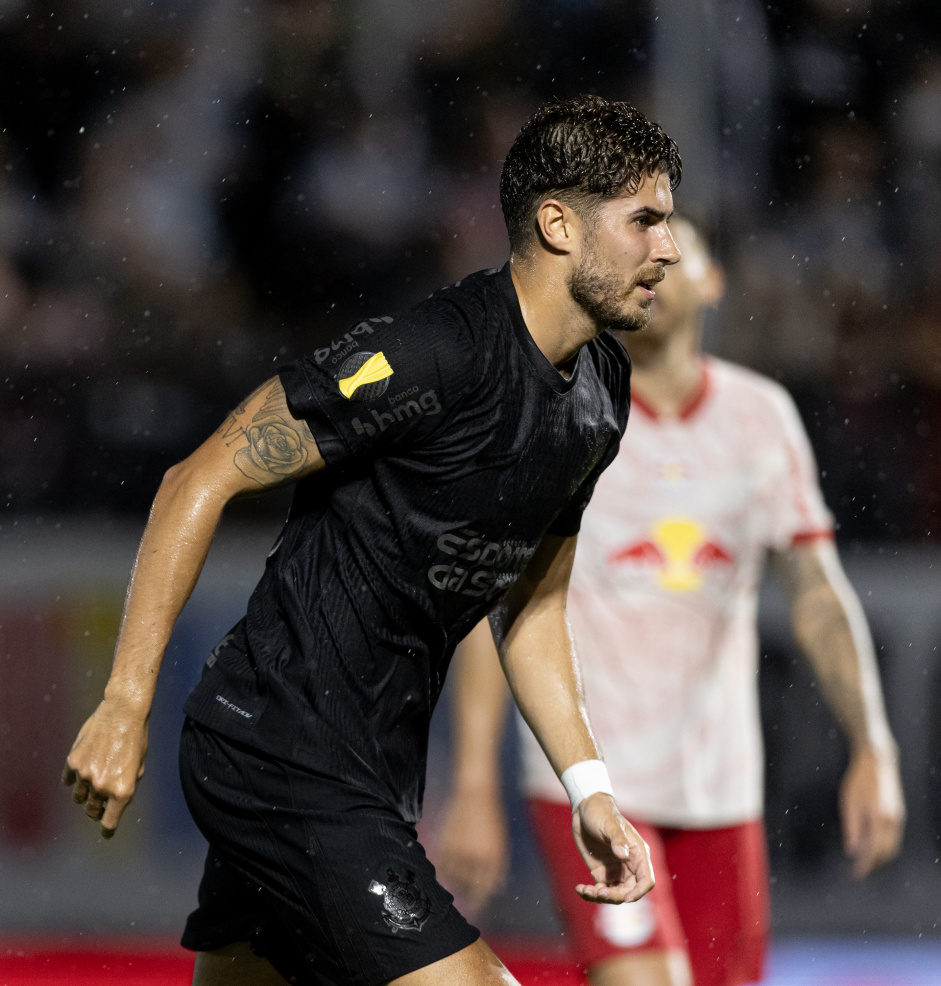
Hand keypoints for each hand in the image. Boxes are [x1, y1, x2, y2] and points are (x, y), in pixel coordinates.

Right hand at [61, 697, 148, 838]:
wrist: (123, 712)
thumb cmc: (136, 738)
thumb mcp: (139, 766)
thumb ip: (127, 787)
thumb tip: (115, 802)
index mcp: (122, 790)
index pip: (109, 822)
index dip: (107, 829)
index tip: (105, 831)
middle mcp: (102, 786)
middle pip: (92, 811)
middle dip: (95, 810)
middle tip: (98, 805)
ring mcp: (85, 775)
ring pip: (78, 797)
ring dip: (84, 794)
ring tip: (91, 782)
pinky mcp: (73, 762)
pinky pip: (68, 780)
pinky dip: (73, 779)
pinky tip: (79, 772)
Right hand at [435, 788, 508, 913]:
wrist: (476, 793)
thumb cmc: (491, 818)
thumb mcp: (500, 843)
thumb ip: (497, 867)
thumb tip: (495, 889)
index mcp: (492, 858)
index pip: (484, 890)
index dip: (479, 901)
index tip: (476, 906)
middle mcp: (475, 857)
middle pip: (467, 886)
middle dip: (465, 892)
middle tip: (463, 894)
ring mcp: (459, 849)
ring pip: (453, 877)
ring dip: (454, 882)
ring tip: (455, 882)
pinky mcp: (446, 841)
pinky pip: (442, 864)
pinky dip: (443, 870)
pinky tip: (446, 869)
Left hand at [571, 793, 653, 902]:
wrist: (584, 809)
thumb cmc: (601, 812)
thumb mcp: (610, 824)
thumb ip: (618, 839)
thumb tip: (623, 855)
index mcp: (638, 854)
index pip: (646, 879)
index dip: (639, 892)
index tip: (626, 899)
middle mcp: (629, 866)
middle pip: (629, 891)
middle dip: (615, 896)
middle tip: (599, 892)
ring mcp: (616, 871)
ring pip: (614, 894)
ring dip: (601, 897)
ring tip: (585, 890)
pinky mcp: (602, 873)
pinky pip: (600, 890)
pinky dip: (591, 894)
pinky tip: (580, 889)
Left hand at [839, 745, 904, 877]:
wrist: (877, 762)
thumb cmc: (858, 781)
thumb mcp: (849, 804)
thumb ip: (852, 829)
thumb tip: (852, 852)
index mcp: (879, 821)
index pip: (873, 852)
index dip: (864, 866)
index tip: (855, 875)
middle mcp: (892, 822)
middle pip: (886, 853)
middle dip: (873, 865)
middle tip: (859, 872)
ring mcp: (898, 818)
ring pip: (892, 846)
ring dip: (880, 857)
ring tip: (866, 863)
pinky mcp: (898, 814)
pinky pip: (894, 838)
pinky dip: (885, 847)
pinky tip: (874, 846)